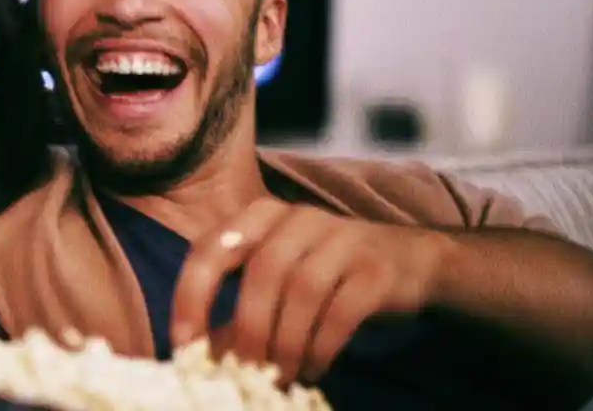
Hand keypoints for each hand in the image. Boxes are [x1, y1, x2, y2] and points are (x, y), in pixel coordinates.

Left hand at [170, 198, 450, 383]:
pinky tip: (314, 370)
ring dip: (286, 343)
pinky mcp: (375, 267)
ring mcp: (341, 237)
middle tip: (242, 372)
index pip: (211, 248)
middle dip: (247, 328)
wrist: (410, 261)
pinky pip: (342, 309)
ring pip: (302, 291)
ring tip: (281, 378)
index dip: (190, 296)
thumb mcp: (277, 283)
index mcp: (259, 216)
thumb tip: (198, 358)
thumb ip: (238, 312)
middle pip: (261, 271)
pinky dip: (321, 346)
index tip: (182, 345)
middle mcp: (297, 217)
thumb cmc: (327, 274)